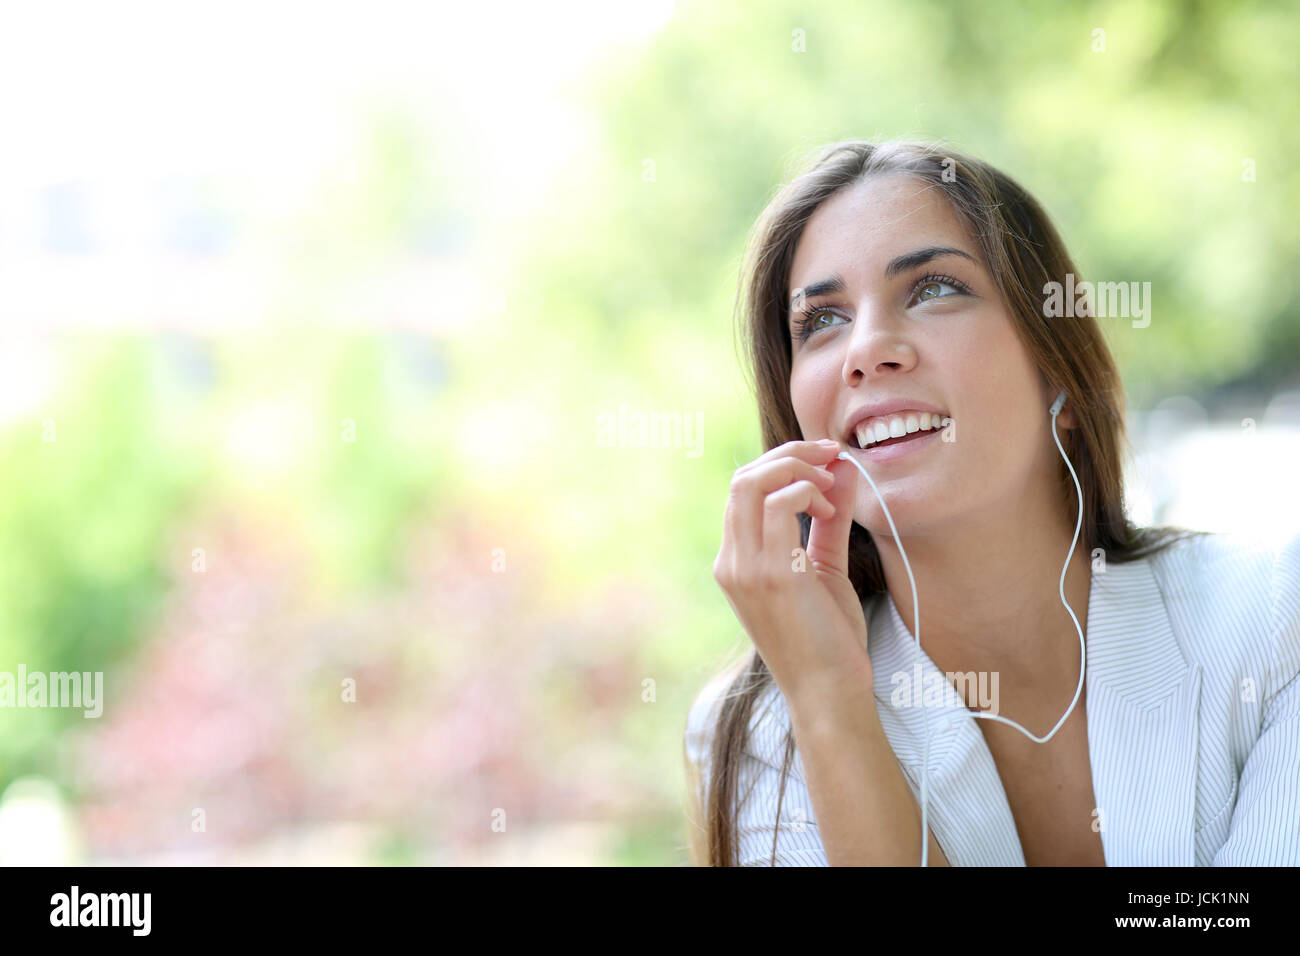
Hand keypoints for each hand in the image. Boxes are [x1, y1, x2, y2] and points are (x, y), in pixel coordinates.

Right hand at [712, 439, 872, 707]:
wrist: (829, 693)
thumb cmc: (828, 639)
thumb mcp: (825, 567)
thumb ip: (829, 518)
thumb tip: (843, 469)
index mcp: (735, 561)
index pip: (743, 490)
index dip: (783, 464)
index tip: (826, 463)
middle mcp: (731, 562)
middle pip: (742, 477)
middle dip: (790, 455)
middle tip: (831, 456)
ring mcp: (746, 568)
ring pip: (753, 482)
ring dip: (798, 469)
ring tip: (831, 487)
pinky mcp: (772, 574)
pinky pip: (780, 506)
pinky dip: (808, 492)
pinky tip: (829, 509)